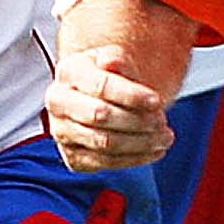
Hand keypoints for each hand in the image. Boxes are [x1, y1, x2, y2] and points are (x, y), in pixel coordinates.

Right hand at [46, 49, 175, 173]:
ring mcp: (62, 132)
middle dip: (137, 120)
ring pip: (104, 143)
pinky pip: (106, 162)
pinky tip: (154, 150)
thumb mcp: (117, 61)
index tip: (157, 101)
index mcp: (69, 72)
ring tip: (164, 137)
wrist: (98, 98)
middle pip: (100, 116)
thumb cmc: (110, 77)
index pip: (101, 86)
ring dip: (141, 143)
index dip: (131, 95)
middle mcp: (59, 102)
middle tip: (162, 121)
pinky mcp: (73, 157)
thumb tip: (112, 63)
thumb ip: (117, 61)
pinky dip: (135, 159)